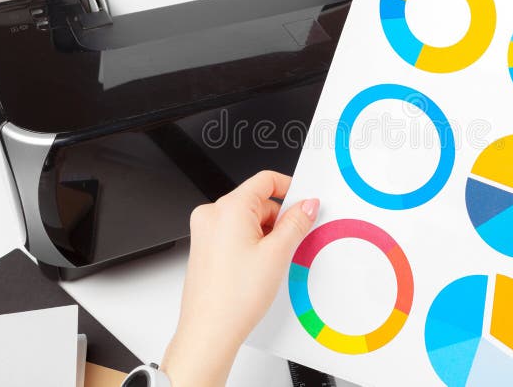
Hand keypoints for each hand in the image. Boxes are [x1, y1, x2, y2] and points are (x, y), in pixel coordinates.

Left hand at [161, 171, 318, 386]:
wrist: (209, 332)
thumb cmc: (234, 297)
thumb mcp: (278, 253)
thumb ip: (297, 222)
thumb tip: (308, 205)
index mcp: (228, 207)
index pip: (265, 180)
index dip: (290, 188)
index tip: (305, 203)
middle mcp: (212, 214)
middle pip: (257, 201)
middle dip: (278, 219)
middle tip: (292, 243)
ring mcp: (205, 231)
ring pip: (247, 219)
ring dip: (265, 234)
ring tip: (272, 263)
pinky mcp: (204, 247)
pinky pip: (234, 233)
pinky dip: (251, 243)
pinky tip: (258, 268)